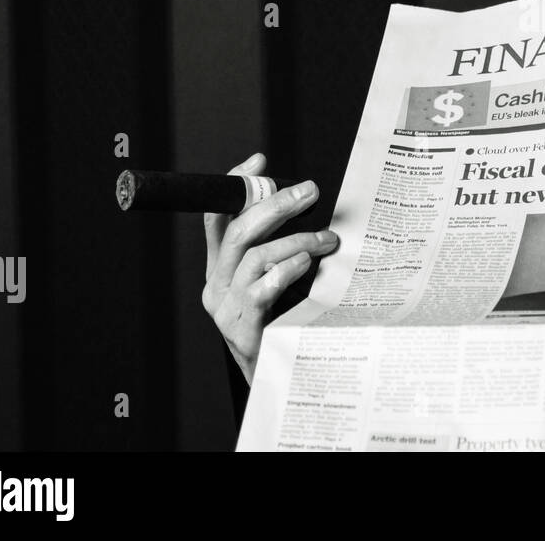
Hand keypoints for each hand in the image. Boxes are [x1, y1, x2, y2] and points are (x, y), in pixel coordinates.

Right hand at [202, 152, 338, 383]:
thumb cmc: (281, 326)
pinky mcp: (241, 329)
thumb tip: (305, 204)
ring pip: (254, 257)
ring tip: (327, 240)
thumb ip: (282, 249)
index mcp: (221, 270)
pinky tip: (308, 264)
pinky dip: (287, 270)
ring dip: (296, 240)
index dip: (235, 187)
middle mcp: (217, 286)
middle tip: (309, 192)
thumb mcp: (277, 282)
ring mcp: (226, 308)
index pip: (219, 218)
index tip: (258, 163)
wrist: (276, 381)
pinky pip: (262, 289)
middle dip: (274, 205)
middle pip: (238, 231)